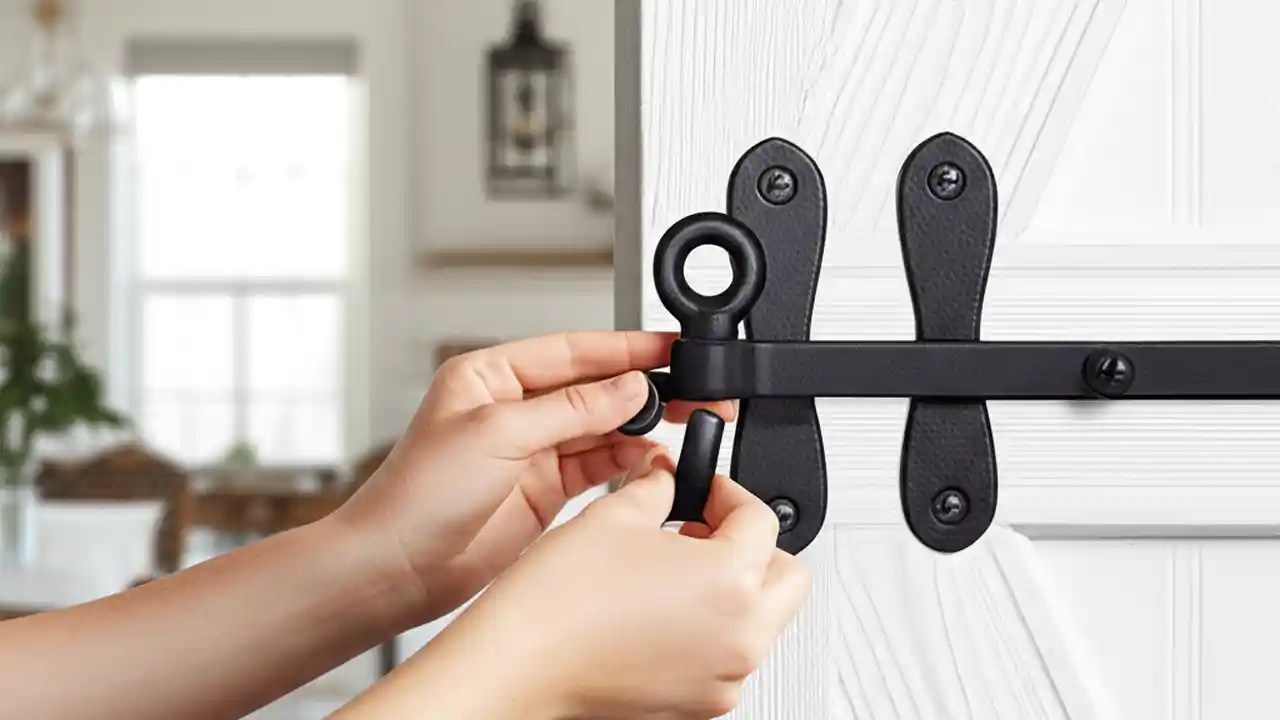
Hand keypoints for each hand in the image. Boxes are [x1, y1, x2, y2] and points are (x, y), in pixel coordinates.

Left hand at [334, 331, 734, 624]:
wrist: (395, 568)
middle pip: (594, 387)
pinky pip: (596, 467)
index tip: (670, 348)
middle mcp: (512, 409)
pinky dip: (627, 462)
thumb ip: (572, 408)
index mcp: (491, 375)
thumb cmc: (415, 495)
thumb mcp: (498, 434)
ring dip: (641, 426)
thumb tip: (629, 387)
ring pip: (601, 428)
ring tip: (686, 422)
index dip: (624, 348)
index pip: (573, 350)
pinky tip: (652, 458)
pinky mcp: (542, 492)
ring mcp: (529, 451)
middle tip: (694, 387)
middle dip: (644, 387)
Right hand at [402, 461, 811, 718]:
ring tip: (676, 570)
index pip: (761, 519)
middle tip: (705, 528)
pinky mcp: (700, 704)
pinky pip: (730, 656)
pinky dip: (712, 629)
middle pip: (787, 577)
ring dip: (736, 590)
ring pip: (763, 621)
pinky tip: (662, 610)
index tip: (703, 490)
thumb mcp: (616, 514)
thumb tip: (670, 478)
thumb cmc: (559, 602)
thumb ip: (660, 486)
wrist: (520, 663)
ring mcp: (723, 677)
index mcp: (731, 582)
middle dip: (753, 546)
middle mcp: (740, 637)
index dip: (727, 493)